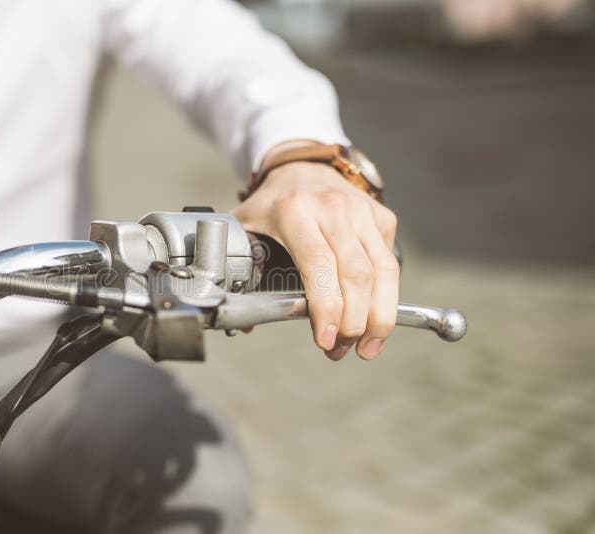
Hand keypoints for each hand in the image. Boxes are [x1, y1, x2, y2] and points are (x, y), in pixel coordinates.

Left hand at [231, 142, 398, 359]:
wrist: (303, 164)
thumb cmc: (272, 205)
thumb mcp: (245, 227)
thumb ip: (238, 270)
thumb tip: (243, 324)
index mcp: (294, 211)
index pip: (317, 265)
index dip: (326, 306)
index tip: (324, 339)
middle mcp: (333, 209)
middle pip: (356, 275)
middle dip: (353, 322)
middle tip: (339, 349)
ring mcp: (362, 212)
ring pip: (383, 272)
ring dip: (379, 317)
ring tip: (366, 348)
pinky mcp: (382, 217)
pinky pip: (390, 264)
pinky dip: (386, 297)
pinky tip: (373, 317)